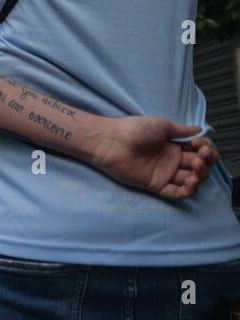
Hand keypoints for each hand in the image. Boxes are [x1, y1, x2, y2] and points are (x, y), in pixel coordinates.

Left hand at [88, 117, 217, 198]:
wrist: (113, 141)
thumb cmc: (135, 129)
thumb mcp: (163, 125)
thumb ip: (183, 130)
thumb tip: (201, 129)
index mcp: (175, 145)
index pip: (200, 151)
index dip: (206, 148)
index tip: (199, 143)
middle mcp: (172, 161)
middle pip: (200, 166)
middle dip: (206, 161)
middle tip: (200, 155)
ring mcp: (165, 174)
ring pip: (193, 180)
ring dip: (201, 175)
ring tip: (196, 166)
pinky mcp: (157, 185)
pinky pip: (177, 193)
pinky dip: (189, 190)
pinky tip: (191, 180)